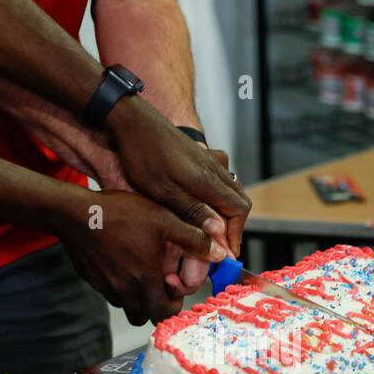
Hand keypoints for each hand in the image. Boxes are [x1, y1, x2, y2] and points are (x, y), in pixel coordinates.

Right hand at [54, 190, 225, 325]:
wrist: (75, 212)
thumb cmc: (120, 213)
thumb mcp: (164, 219)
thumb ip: (193, 238)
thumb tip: (219, 253)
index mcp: (146, 279)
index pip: (163, 313)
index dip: (172, 305)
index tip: (173, 288)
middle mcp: (125, 289)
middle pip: (144, 317)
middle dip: (155, 307)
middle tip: (160, 286)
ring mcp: (106, 287)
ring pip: (126, 307)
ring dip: (136, 298)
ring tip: (141, 274)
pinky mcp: (92, 280)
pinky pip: (110, 294)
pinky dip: (119, 288)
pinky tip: (121, 265)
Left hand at [105, 97, 249, 256]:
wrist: (133, 121)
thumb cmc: (142, 156)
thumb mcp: (163, 191)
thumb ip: (193, 211)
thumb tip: (219, 231)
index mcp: (208, 180)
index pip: (239, 210)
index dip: (235, 234)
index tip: (226, 252)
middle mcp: (215, 169)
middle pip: (240, 201)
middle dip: (234, 226)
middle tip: (220, 245)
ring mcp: (209, 161)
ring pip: (232, 190)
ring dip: (228, 212)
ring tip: (214, 230)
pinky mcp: (201, 157)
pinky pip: (222, 179)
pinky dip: (221, 197)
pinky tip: (206, 204)